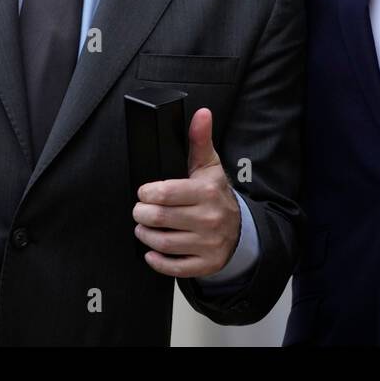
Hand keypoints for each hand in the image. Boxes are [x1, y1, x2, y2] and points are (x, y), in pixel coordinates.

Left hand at [132, 108, 241, 277]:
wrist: (239, 230)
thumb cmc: (216, 195)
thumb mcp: (209, 166)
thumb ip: (200, 139)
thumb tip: (202, 113)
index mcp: (207, 192)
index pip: (165, 193)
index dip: (146, 194)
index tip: (144, 193)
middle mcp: (209, 219)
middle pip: (159, 218)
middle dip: (141, 214)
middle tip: (140, 211)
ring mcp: (208, 244)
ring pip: (163, 242)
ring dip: (145, 235)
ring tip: (144, 227)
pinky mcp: (205, 264)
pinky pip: (174, 267)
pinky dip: (157, 260)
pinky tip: (153, 250)